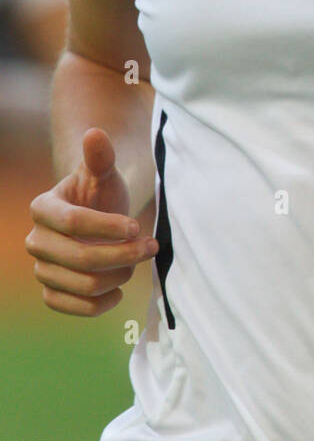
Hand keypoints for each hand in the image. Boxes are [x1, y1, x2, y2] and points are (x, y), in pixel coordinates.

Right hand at [26, 128, 158, 316]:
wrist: (98, 217)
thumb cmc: (101, 193)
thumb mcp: (104, 173)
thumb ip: (100, 156)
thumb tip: (95, 132)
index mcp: (43, 207)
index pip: (74, 222)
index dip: (109, 227)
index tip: (137, 225)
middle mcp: (36, 240)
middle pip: (81, 258)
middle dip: (123, 255)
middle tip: (151, 246)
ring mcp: (42, 268)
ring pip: (83, 284)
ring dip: (118, 276)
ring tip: (137, 262)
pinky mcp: (51, 292)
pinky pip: (72, 307)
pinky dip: (99, 304)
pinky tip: (119, 289)